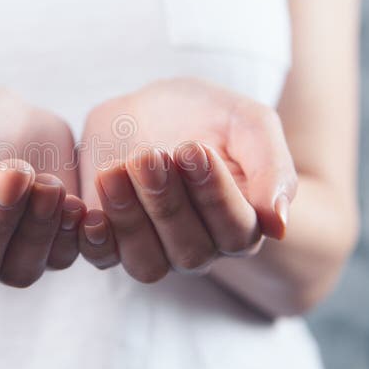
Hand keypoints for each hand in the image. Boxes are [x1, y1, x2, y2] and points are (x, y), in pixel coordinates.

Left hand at [76, 78, 296, 282]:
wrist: (153, 106)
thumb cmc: (210, 116)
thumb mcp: (250, 124)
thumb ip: (273, 167)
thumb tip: (279, 224)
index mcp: (241, 225)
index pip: (236, 231)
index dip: (214, 195)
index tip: (195, 148)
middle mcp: (200, 247)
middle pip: (189, 250)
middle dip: (167, 202)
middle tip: (149, 155)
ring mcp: (154, 248)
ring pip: (146, 262)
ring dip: (129, 218)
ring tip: (115, 170)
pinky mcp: (112, 240)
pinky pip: (104, 259)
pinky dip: (95, 242)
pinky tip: (89, 213)